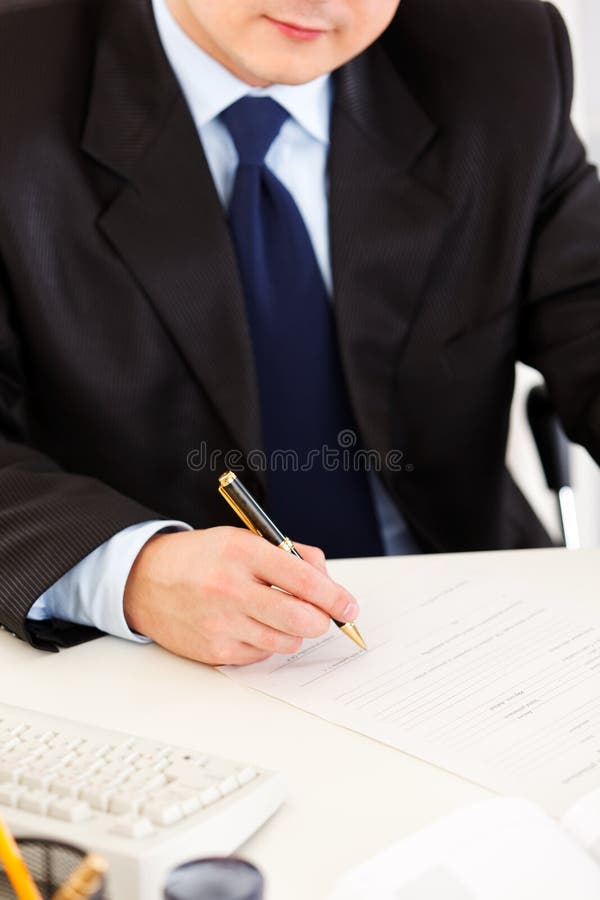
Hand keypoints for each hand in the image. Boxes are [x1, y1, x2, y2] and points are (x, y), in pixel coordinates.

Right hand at [123, 527, 359, 665]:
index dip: (334, 596)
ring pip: (286, 641)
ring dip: (293, 631)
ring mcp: (221, 623)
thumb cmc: (203, 558)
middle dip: (322, 620)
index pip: (302, 578)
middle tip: (323, 617)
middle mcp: (231, 589)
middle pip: (301, 619)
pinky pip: (262, 654)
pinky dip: (266, 642)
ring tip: (277, 614)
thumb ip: (292, 556)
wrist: (145, 581)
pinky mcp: (215, 651)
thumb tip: (329, 585)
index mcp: (242, 553)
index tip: (349, 606)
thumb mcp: (245, 539)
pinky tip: (250, 624)